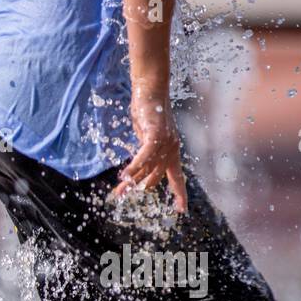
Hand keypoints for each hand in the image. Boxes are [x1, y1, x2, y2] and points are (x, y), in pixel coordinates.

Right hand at [112, 94, 187, 211]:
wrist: (151, 90)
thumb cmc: (147, 111)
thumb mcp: (146, 136)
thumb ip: (145, 153)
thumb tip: (138, 169)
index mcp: (172, 151)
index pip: (177, 177)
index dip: (179, 193)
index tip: (181, 210)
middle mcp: (172, 149)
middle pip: (155, 176)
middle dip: (138, 187)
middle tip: (120, 195)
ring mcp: (166, 142)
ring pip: (147, 169)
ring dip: (130, 180)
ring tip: (118, 190)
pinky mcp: (156, 135)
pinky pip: (144, 157)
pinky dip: (133, 167)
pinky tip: (124, 176)